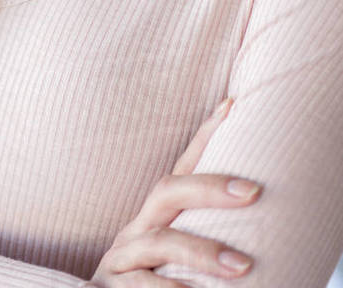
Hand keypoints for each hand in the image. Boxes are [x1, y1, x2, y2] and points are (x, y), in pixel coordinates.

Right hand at [91, 97, 262, 284]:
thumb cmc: (143, 286)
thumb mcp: (167, 260)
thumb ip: (195, 242)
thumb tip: (250, 230)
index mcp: (152, 219)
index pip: (181, 171)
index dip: (204, 138)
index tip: (231, 106)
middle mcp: (135, 231)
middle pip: (167, 192)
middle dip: (209, 187)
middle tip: (254, 191)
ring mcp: (121, 259)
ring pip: (159, 243)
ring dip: (201, 252)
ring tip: (243, 267)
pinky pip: (140, 286)